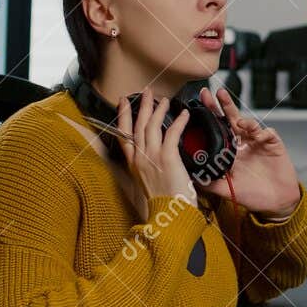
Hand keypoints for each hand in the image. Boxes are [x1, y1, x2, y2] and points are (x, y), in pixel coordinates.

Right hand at [117, 87, 194, 204]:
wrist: (169, 216)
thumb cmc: (164, 203)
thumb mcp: (150, 182)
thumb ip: (150, 167)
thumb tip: (158, 156)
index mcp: (133, 164)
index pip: (123, 134)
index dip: (123, 116)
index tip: (124, 101)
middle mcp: (139, 158)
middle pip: (136, 125)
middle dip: (141, 106)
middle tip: (146, 91)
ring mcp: (152, 157)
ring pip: (151, 126)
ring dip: (158, 109)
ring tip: (165, 99)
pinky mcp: (167, 158)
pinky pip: (171, 133)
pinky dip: (178, 121)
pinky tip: (184, 114)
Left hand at [197, 86, 301, 218]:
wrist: (276, 202)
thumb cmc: (253, 195)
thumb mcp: (226, 190)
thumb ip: (209, 182)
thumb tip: (188, 176)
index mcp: (229, 151)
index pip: (216, 129)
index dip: (208, 116)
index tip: (196, 105)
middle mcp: (242, 143)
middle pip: (230, 119)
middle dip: (222, 105)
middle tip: (214, 93)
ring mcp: (258, 142)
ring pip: (249, 123)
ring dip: (243, 119)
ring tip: (238, 121)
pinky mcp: (273, 144)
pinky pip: (267, 133)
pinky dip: (261, 132)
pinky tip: (257, 136)